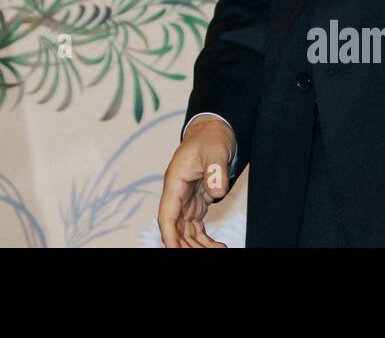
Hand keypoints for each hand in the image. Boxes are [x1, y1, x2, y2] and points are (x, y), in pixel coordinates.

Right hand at [157, 118, 233, 247]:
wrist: (214, 130)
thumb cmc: (211, 137)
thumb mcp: (215, 151)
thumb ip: (215, 171)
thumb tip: (216, 191)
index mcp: (175, 180)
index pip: (167, 213)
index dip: (169, 234)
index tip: (173, 249)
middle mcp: (177, 192)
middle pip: (176, 227)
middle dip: (185, 245)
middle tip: (205, 254)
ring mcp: (186, 198)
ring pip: (185, 230)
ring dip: (196, 245)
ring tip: (217, 251)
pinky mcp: (197, 201)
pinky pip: (196, 226)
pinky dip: (204, 238)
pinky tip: (217, 246)